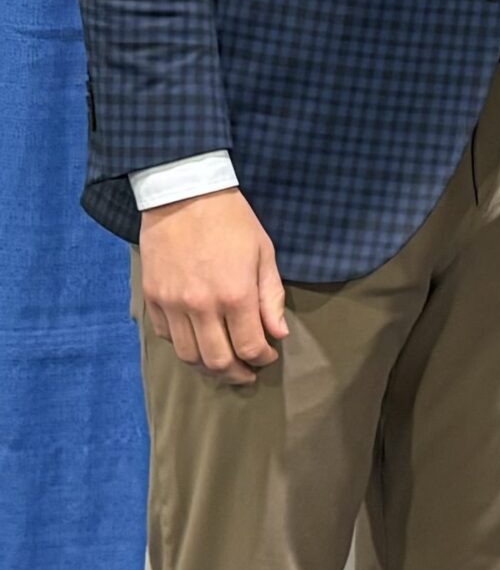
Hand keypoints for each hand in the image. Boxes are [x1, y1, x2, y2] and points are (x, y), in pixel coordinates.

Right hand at [137, 188, 288, 385]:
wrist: (184, 195)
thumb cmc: (232, 221)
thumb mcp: (264, 253)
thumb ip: (271, 298)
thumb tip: (277, 334)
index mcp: (235, 294)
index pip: (249, 347)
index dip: (262, 359)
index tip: (268, 358)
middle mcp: (201, 306)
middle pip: (217, 361)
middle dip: (236, 374)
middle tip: (248, 375)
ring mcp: (172, 304)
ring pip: (188, 356)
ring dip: (208, 368)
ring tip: (223, 366)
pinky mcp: (152, 299)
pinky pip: (167, 337)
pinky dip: (184, 347)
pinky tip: (198, 343)